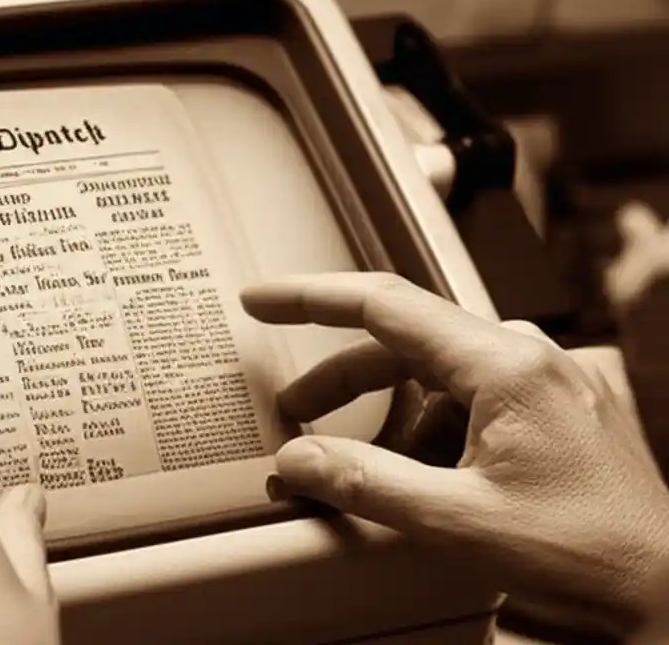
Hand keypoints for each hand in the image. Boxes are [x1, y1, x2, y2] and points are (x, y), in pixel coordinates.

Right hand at [242, 273, 668, 637]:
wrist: (666, 591)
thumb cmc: (590, 554)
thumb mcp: (457, 521)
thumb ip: (366, 483)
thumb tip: (301, 458)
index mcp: (506, 365)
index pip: (384, 304)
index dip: (310, 299)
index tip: (261, 300)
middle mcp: (530, 358)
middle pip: (404, 343)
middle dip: (340, 378)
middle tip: (293, 411)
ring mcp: (548, 382)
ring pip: (437, 374)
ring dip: (387, 413)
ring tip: (358, 463)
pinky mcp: (556, 410)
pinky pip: (471, 399)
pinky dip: (429, 430)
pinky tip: (419, 476)